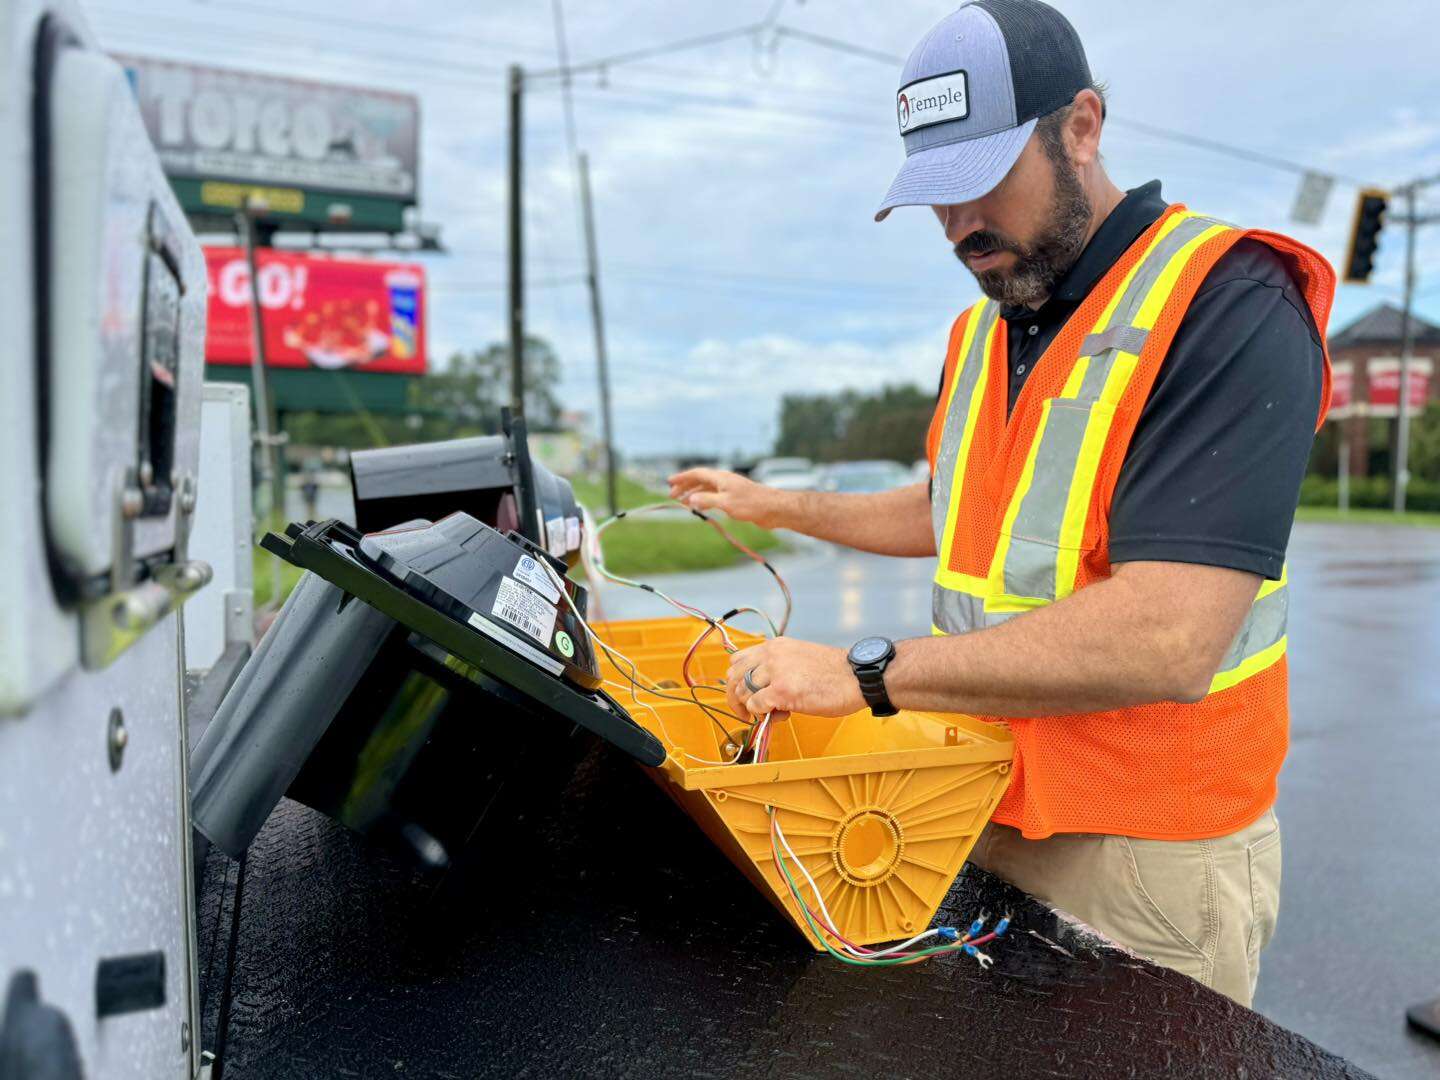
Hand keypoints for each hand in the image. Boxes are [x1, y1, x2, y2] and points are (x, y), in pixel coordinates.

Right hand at [667, 468, 790, 528]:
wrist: (773, 509)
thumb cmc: (752, 504)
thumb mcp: (726, 503)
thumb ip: (707, 500)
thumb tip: (691, 499)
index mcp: (721, 478)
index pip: (697, 473)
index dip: (682, 477)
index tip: (669, 482)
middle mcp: (724, 481)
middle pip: (700, 480)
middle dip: (686, 487)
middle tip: (672, 496)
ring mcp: (730, 489)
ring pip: (707, 489)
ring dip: (694, 495)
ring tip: (683, 503)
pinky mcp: (735, 499)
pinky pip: (715, 497)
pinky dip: (705, 501)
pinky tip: (701, 508)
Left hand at [725, 638, 865, 719]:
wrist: (857, 677)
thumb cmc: (835, 673)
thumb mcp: (799, 657)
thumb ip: (778, 666)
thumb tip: (760, 687)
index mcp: (775, 646)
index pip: (738, 660)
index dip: (737, 680)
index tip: (744, 693)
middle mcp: (772, 655)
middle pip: (733, 677)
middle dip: (736, 697)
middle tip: (747, 711)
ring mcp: (776, 672)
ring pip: (742, 693)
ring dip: (752, 708)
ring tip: (773, 713)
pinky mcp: (782, 691)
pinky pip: (755, 706)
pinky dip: (762, 714)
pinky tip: (781, 714)